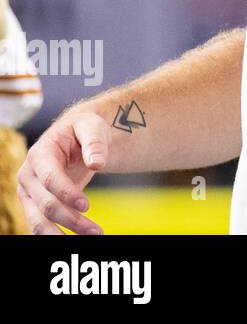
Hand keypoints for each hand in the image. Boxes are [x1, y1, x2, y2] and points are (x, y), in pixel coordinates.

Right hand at [16, 110, 110, 234]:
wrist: (76, 136)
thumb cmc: (84, 129)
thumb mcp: (92, 126)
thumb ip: (95, 143)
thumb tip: (97, 164)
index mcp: (40, 154)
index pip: (49, 179)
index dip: (66, 193)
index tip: (86, 206)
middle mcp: (28, 175)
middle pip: (45, 204)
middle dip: (70, 219)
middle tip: (97, 231)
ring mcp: (29, 192)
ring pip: (39, 220)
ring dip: (62, 233)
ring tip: (92, 237)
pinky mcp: (35, 204)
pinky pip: (41, 224)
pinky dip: (56, 234)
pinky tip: (76, 239)